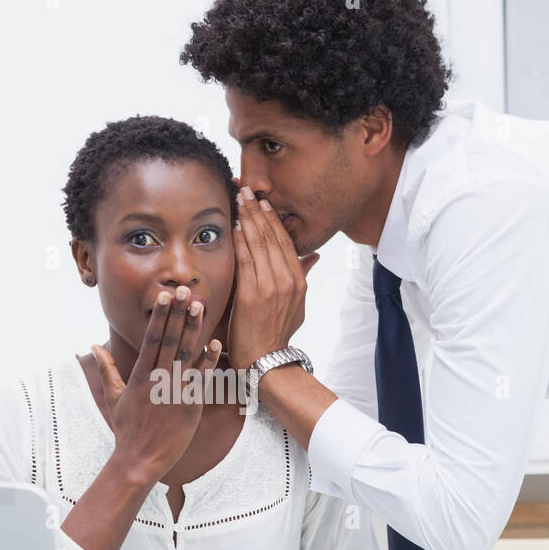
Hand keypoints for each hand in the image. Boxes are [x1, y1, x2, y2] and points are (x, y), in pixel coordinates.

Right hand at [91, 286, 220, 484]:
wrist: (140, 459)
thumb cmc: (127, 428)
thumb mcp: (113, 397)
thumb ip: (106, 369)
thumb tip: (92, 346)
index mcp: (139, 376)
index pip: (150, 339)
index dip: (159, 317)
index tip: (165, 297)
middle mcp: (157, 380)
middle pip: (168, 340)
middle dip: (177, 314)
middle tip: (184, 290)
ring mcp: (175, 392)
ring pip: (186, 355)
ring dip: (193, 329)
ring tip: (200, 307)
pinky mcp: (190, 406)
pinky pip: (202, 379)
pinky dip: (209, 361)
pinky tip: (216, 344)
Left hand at [228, 186, 319, 369]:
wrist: (266, 359)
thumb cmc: (277, 332)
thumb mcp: (298, 304)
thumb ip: (303, 275)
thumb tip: (313, 255)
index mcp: (298, 280)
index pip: (285, 241)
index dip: (273, 218)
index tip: (263, 201)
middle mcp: (287, 280)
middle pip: (271, 237)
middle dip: (258, 211)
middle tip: (247, 190)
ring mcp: (270, 286)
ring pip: (259, 244)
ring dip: (248, 219)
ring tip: (239, 200)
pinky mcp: (252, 294)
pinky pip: (246, 260)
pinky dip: (240, 240)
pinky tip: (235, 225)